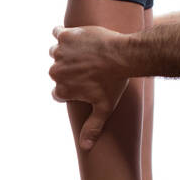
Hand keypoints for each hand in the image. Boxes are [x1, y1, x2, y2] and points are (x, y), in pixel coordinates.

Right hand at [49, 24, 128, 150]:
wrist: (123, 55)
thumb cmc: (115, 82)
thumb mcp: (104, 108)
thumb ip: (93, 128)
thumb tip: (85, 148)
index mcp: (62, 90)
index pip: (58, 91)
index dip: (71, 87)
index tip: (83, 82)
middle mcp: (56, 72)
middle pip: (56, 71)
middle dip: (69, 69)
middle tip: (86, 66)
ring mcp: (60, 53)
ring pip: (56, 52)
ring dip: (65, 52)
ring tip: (83, 51)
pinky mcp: (66, 35)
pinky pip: (56, 32)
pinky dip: (61, 33)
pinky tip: (72, 34)